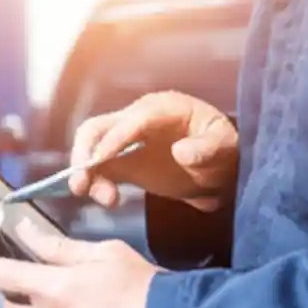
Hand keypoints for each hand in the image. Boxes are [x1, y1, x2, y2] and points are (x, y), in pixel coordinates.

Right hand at [69, 90, 236, 210]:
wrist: (220, 170)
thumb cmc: (224, 151)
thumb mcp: (224, 145)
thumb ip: (207, 147)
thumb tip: (181, 152)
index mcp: (161, 108)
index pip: (131, 120)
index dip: (114, 139)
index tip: (100, 160)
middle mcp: (136, 119)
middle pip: (97, 129)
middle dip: (84, 153)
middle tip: (82, 181)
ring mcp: (125, 142)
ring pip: (91, 149)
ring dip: (87, 173)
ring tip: (104, 198)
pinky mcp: (122, 164)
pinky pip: (99, 169)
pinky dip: (95, 183)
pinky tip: (107, 199)